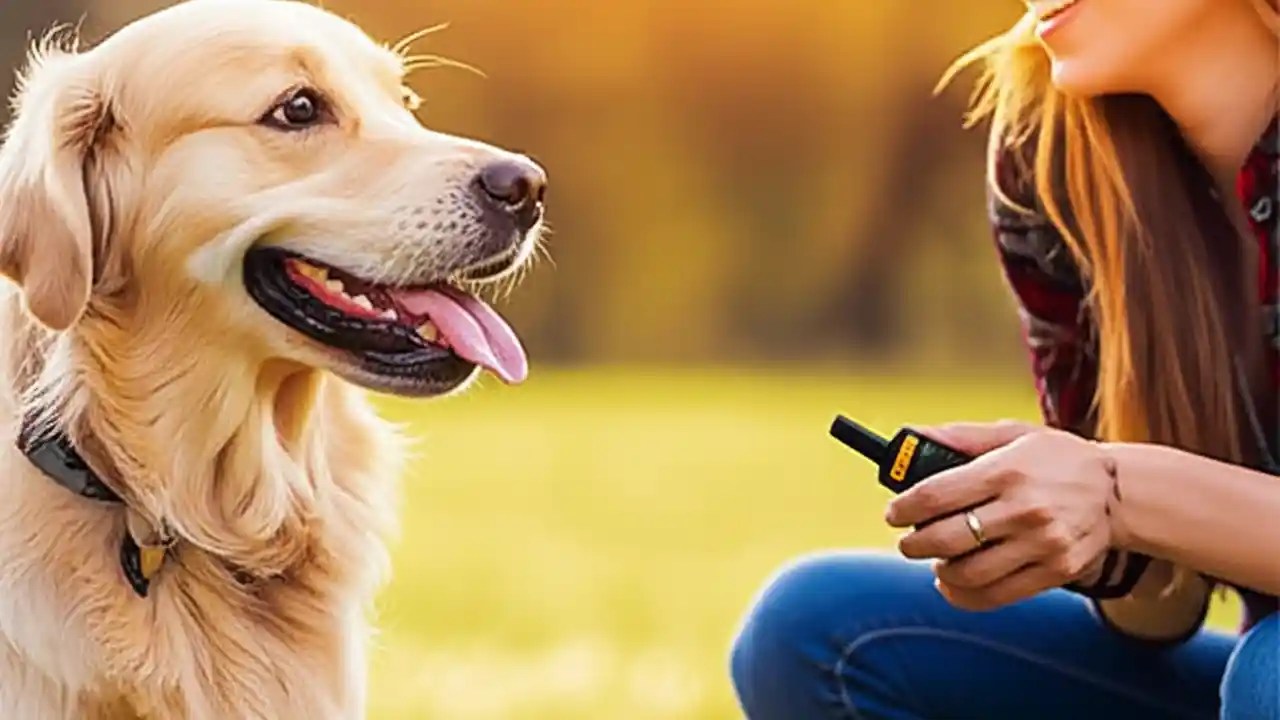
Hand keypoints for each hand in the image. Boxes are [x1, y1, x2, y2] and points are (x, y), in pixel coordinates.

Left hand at [884, 420, 1118, 610]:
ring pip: (968, 573)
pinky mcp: (1055, 572)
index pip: (936, 496)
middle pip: (946, 539)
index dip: (904, 509)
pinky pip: (996, 595)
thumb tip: (913, 437)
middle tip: (908, 541)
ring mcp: (1041, 545)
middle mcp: (1023, 509)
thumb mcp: (1012, 434)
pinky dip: (964, 595)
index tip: (894, 513)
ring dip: (940, 570)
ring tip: (937, 559)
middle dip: (914, 544)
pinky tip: (953, 583)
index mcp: (1006, 471)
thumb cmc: (1055, 459)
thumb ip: (961, 437)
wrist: (1117, 492)